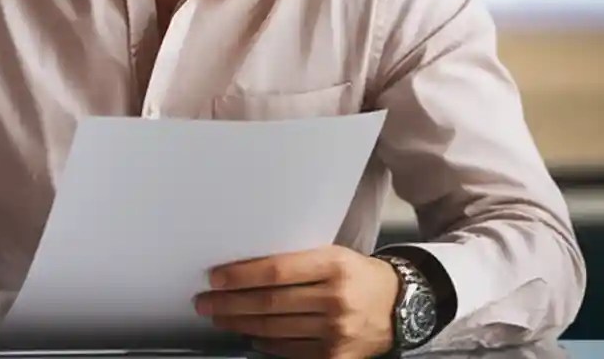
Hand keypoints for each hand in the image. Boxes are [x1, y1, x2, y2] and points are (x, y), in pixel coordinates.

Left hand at [194, 245, 399, 358]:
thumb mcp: (332, 255)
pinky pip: (290, 350)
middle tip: (203, 302)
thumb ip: (295, 262)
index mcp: (333, 265)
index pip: (276, 271)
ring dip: (240, 324)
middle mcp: (335, 298)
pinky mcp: (336, 356)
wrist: (400, 306)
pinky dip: (266, 343)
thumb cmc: (355, 275)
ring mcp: (336, 331)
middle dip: (229, 303)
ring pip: (275, 329)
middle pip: (269, 303)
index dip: (240, 276)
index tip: (214, 278)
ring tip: (219, 318)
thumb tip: (245, 270)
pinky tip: (251, 335)